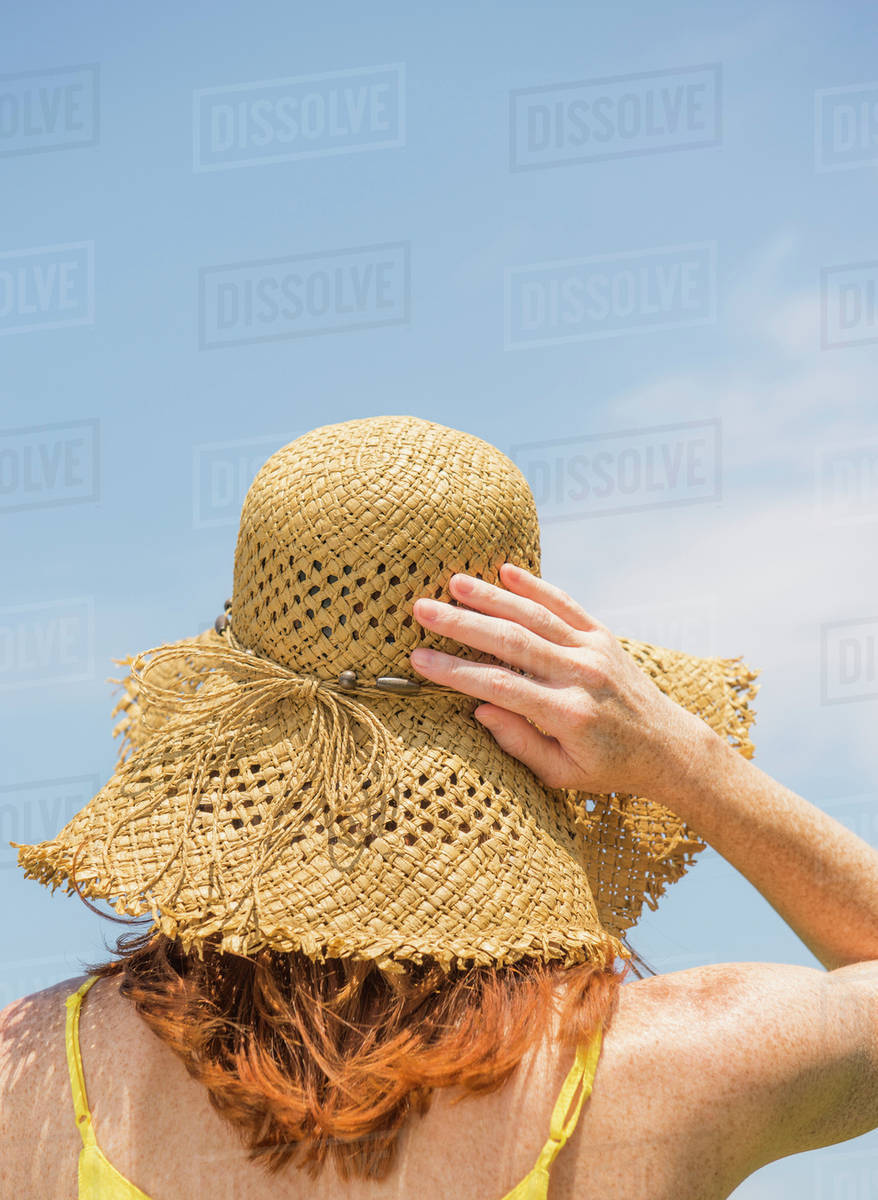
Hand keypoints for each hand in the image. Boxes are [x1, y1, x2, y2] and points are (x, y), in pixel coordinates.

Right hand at [409, 562, 708, 798]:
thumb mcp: (561, 774)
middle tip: (422, 608)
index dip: (455, 672)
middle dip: (462, 623)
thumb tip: (478, 708)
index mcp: (568, 715)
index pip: (500, 685)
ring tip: (454, 582)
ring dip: (491, 596)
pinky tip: (505, 570)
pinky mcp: (603, 636)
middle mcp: (581, 676)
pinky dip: (535, 586)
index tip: (419, 660)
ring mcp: (594, 651)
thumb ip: (518, 744)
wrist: (668, 747)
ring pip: (535, 615)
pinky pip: (565, 604)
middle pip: (512, 641)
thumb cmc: (607, 767)